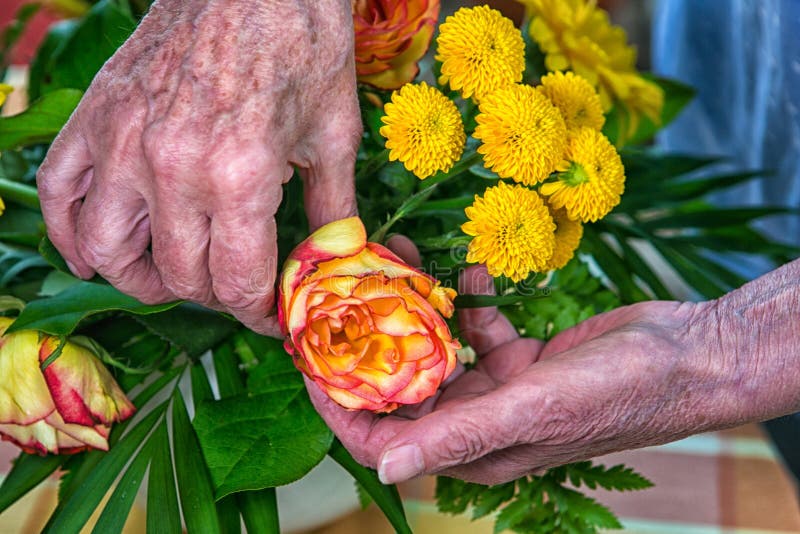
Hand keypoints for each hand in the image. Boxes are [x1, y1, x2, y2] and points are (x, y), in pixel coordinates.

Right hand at [36, 0, 359, 334]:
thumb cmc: (303, 45)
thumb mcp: (335, 135)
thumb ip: (332, 211)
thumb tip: (335, 261)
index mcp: (240, 176)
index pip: (238, 282)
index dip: (258, 312)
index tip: (267, 315)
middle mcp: (173, 168)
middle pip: (179, 276)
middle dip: (214, 297)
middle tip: (234, 289)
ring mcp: (125, 142)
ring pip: (108, 250)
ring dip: (139, 280)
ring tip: (169, 281)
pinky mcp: (98, 117)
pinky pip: (60, 192)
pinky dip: (69, 234)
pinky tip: (91, 253)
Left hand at [309, 242, 749, 484]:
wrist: (689, 357)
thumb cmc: (615, 393)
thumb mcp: (530, 411)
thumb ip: (456, 436)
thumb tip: (383, 466)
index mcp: (470, 450)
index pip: (380, 438)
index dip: (338, 402)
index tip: (310, 354)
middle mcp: (477, 422)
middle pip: (402, 386)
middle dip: (372, 337)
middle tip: (347, 287)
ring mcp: (499, 388)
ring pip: (436, 347)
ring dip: (417, 306)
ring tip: (397, 255)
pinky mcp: (520, 357)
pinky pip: (476, 325)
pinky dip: (469, 299)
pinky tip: (470, 272)